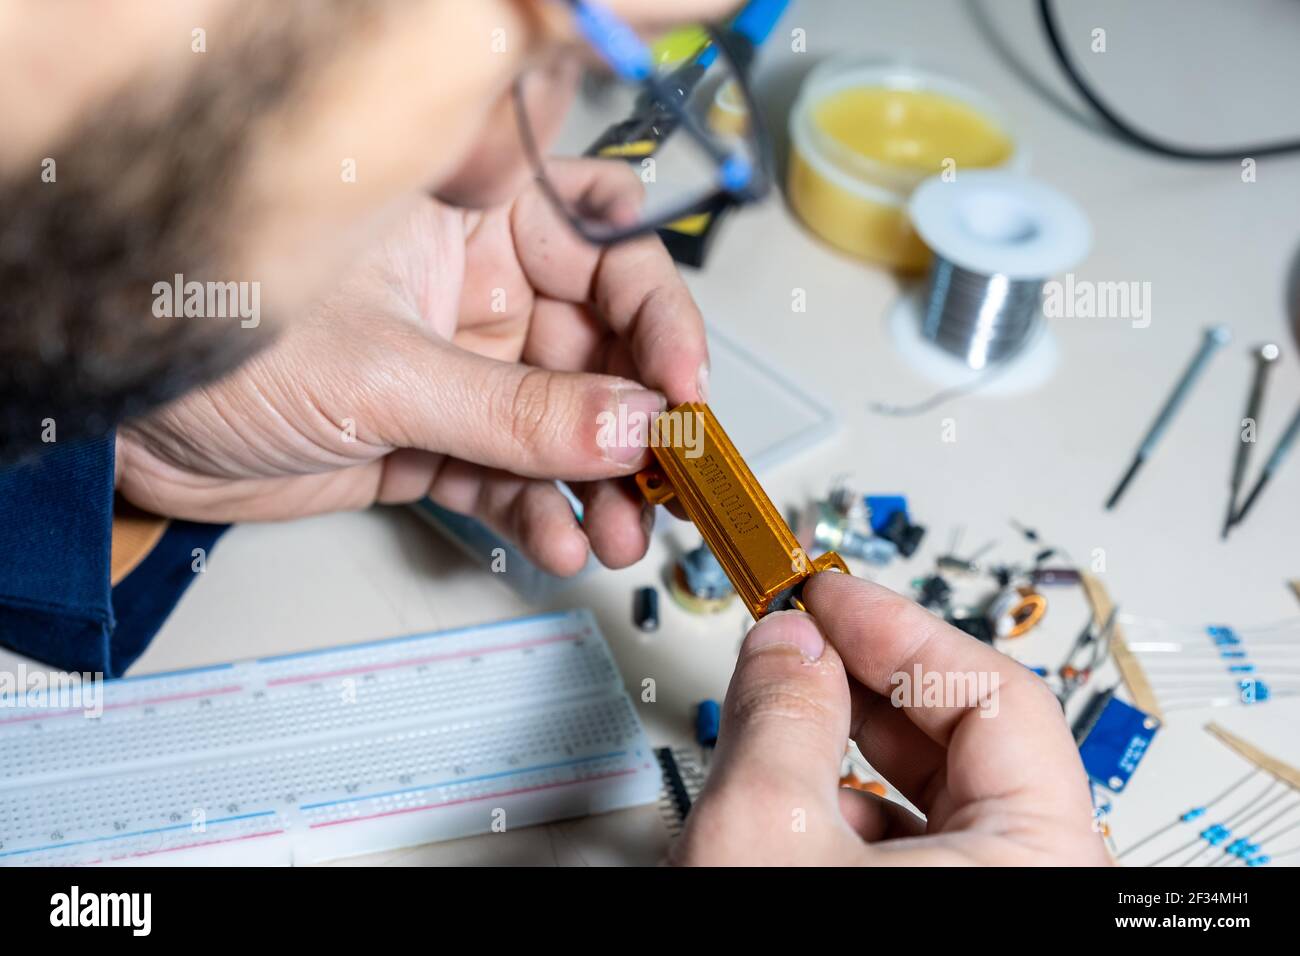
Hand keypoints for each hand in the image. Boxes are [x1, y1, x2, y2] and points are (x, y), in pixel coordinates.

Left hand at [117, 161, 707, 574]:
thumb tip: (628, 428)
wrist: (128, 427)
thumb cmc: (212, 336)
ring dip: (599, 483)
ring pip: (560, 425)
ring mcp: (458, 371)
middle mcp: (473, 293)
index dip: (655, 310)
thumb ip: (516, 411)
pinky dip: (539, 513)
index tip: (683, 382)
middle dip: (638, 420)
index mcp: (467, 225)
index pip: (601, 249)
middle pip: (597, 350)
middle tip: (671, 477)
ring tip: (621, 530)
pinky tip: (560, 542)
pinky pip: (509, 477)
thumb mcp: (386, 373)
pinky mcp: (434, 440)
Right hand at [672, 572, 1111, 864]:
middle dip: (866, 679)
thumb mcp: (765, 831)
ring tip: (777, 717)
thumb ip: (780, 713)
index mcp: (1039, 860)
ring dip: (846, 746)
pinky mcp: (938, 925)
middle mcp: (1030, 883)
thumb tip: (787, 645)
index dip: (898, 627)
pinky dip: (844, 811)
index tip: (828, 595)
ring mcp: (985, 907)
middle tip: (801, 638)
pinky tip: (787, 801)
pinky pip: (908, 851)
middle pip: (966, 742)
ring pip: (932, 799)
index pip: (996, 693)